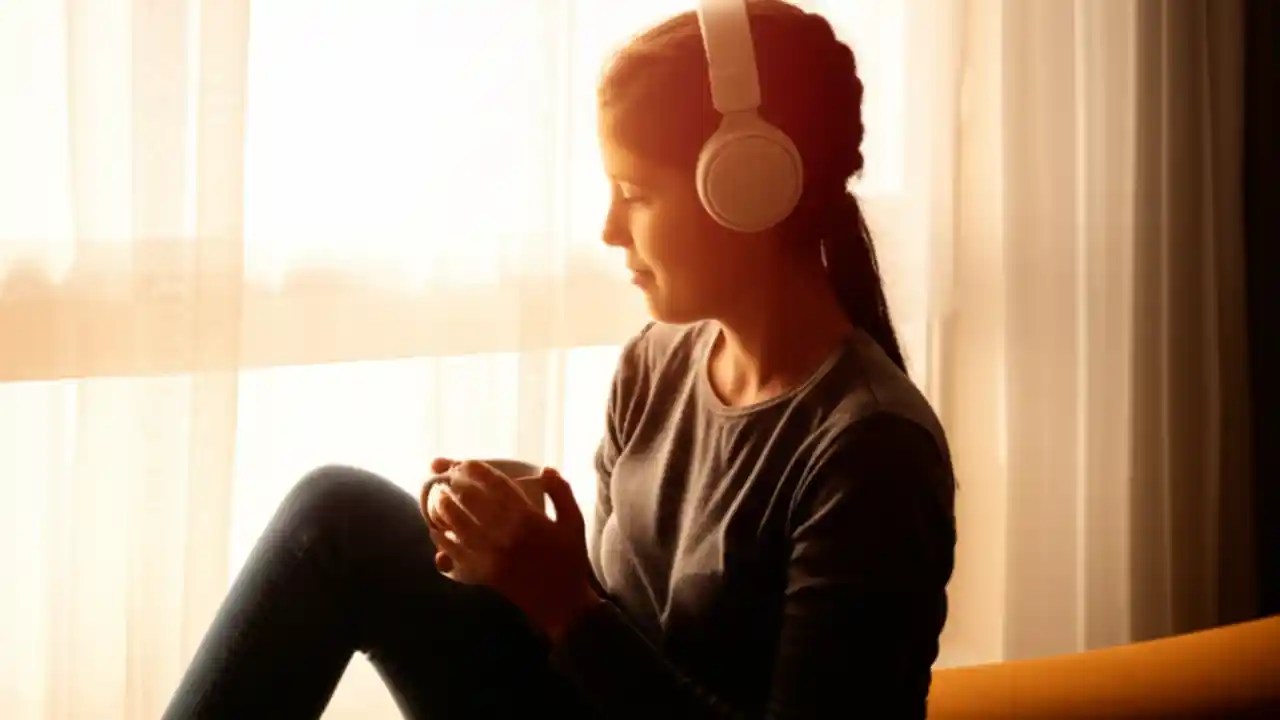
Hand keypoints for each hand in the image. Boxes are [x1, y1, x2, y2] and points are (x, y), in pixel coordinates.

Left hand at [420, 459, 600, 638]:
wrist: (562, 604)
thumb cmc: (569, 560)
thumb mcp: (574, 523)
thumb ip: (560, 493)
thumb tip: (546, 469)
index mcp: (528, 519)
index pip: (495, 485)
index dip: (475, 470)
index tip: (465, 463)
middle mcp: (505, 534)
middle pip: (470, 501)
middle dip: (454, 484)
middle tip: (448, 477)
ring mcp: (490, 554)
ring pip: (457, 524)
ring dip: (443, 508)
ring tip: (438, 497)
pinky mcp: (482, 573)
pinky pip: (454, 552)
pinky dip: (441, 539)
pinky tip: (436, 530)